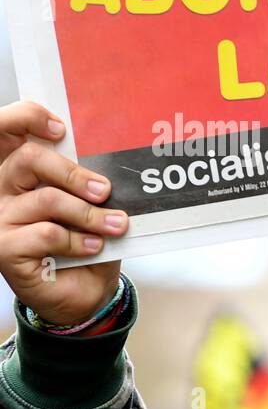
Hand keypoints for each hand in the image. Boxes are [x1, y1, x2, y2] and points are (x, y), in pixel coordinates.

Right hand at [0, 101, 127, 325]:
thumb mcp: (92, 206)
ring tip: (116, 225)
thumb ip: (89, 181)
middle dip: (74, 173)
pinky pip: (48, 233)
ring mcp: (1, 220)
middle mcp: (3, 190)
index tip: (61, 129)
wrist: (85, 291)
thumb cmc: (87, 242)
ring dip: (90, 214)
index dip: (27, 117)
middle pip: (29, 159)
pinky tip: (94, 247)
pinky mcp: (5, 249)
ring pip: (47, 199)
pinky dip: (79, 241)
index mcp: (22, 172)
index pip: (7, 129)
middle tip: (104, 190)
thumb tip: (113, 161)